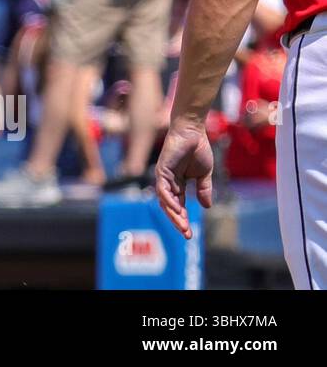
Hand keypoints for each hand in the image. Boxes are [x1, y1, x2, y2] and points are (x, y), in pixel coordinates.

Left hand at [155, 120, 214, 239]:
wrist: (193, 132)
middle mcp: (169, 182)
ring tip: (182, 226)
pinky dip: (168, 199)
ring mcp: (164, 176)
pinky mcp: (161, 169)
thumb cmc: (198, 149)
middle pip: (169, 206)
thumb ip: (204, 189)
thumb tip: (206, 207)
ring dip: (172, 214)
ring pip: (164, 200)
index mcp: (178, 184)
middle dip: (177, 221)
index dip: (183, 219)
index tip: (189, 234)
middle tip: (186, 234)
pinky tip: (176, 208)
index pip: (178, 206)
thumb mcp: (204, 174)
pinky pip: (162, 188)